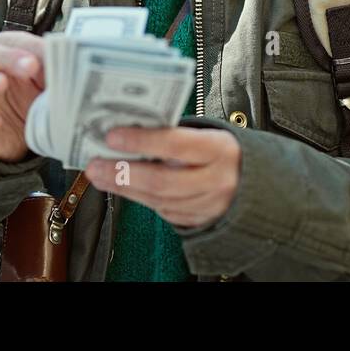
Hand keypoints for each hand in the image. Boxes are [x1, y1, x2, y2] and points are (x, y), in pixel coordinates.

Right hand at [0, 31, 44, 162]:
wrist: (23, 134)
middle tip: (29, 66)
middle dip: (3, 57)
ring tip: (1, 84)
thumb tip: (69, 61)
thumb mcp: (46, 82)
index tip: (46, 55)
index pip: (6, 40)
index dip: (24, 46)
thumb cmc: (32, 97)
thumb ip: (54, 69)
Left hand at [85, 126, 240, 229]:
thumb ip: (173, 134)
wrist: (253, 181)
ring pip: (159, 200)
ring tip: (100, 175)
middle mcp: (217, 180)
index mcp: (220, 149)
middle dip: (123, 173)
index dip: (142, 140)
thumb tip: (129, 130)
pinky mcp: (200, 220)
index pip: (176, 144)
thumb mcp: (206, 135)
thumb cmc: (221, 151)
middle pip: (162, 181)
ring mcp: (209, 205)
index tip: (113, 136)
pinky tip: (122, 187)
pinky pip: (164, 211)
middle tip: (96, 164)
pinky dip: (139, 198)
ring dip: (123, 188)